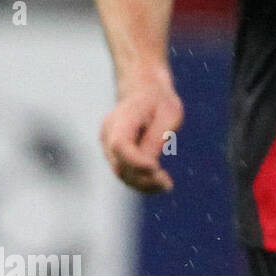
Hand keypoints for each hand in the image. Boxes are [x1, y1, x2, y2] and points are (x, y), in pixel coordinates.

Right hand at [99, 78, 182, 193]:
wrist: (145, 90)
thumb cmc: (160, 101)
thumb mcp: (168, 114)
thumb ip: (156, 139)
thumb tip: (149, 169)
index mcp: (122, 117)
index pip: (121, 145)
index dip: (136, 161)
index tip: (157, 168)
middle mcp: (108, 132)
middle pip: (120, 164)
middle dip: (143, 179)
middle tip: (167, 184)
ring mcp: (107, 144)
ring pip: (120, 172)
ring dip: (142, 183)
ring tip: (165, 185)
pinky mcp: (113, 153)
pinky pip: (124, 170)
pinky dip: (139, 179)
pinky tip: (158, 182)